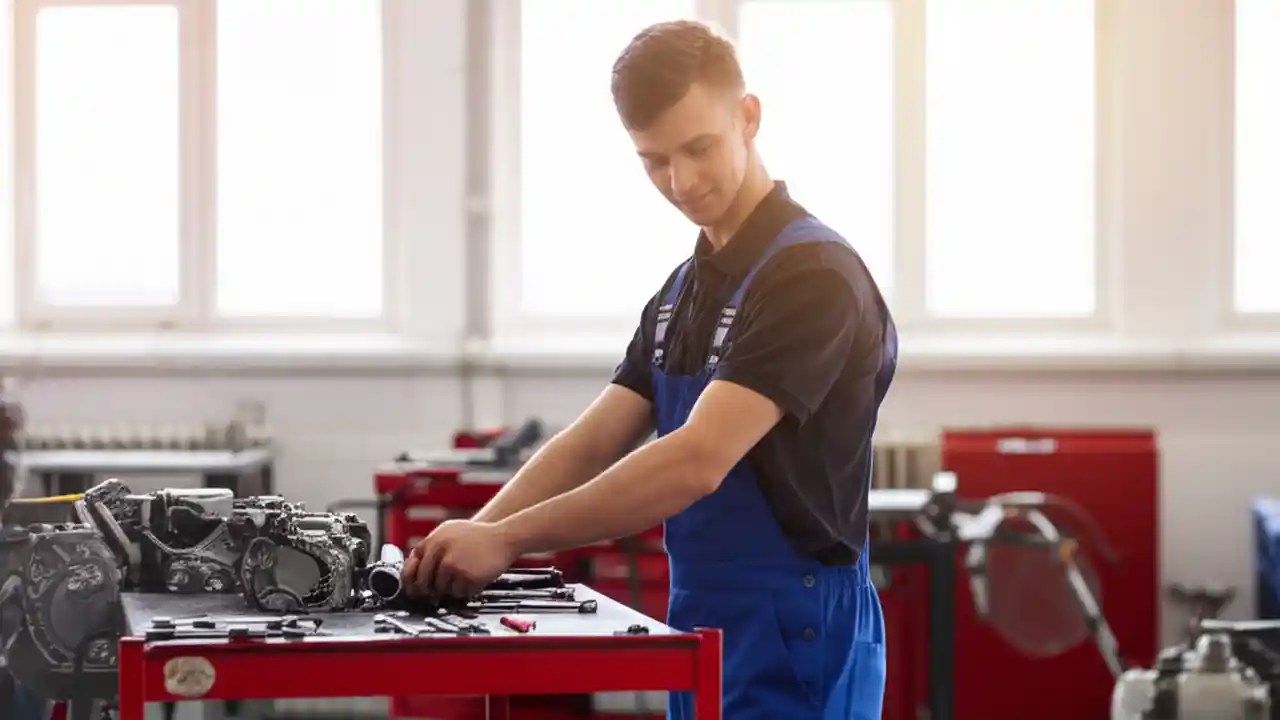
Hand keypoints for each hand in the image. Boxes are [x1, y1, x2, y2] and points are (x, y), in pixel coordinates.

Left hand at [400, 519, 519, 599]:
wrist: (504, 537)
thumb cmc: (479, 536)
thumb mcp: (451, 531)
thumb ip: (433, 545)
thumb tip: (414, 565)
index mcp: (434, 539)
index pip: (413, 565)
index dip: (413, 578)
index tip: (415, 586)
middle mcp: (441, 552)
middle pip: (424, 581)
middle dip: (429, 589)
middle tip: (434, 592)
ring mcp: (453, 565)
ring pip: (441, 589)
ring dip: (450, 589)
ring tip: (462, 578)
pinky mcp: (466, 577)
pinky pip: (458, 593)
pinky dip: (464, 591)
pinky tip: (472, 580)